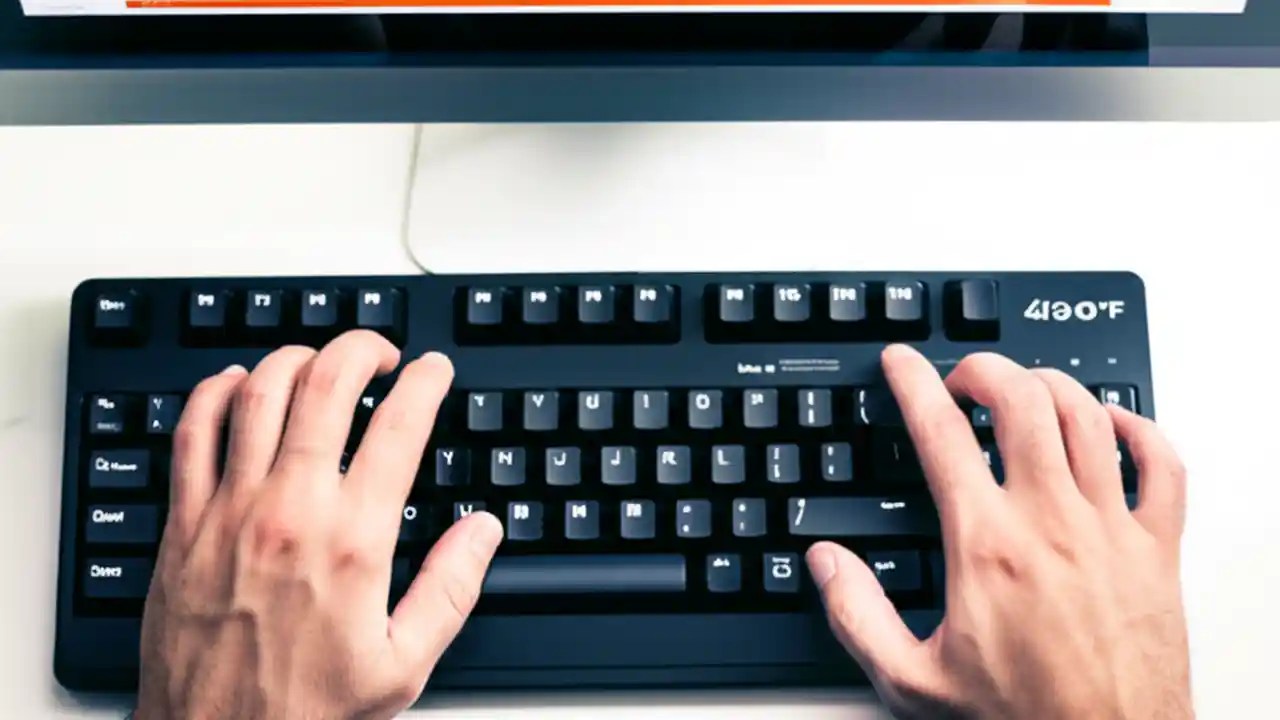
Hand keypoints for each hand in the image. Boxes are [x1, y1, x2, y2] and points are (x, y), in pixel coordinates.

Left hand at [136, 331, 502, 719]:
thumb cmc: (303, 712)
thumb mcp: (404, 665)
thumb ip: (451, 589)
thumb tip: (483, 530)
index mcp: (352, 542)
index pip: (399, 428)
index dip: (424, 383)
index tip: (433, 371)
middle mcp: (290, 510)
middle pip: (327, 385)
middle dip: (362, 348)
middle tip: (381, 353)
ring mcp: (230, 510)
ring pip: (259, 393)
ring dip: (297, 358)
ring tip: (321, 362)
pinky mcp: (183, 522)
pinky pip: (191, 430)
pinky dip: (216, 392)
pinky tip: (238, 385)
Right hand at [807, 345, 1189, 719]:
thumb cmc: (1024, 719)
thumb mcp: (913, 681)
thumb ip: (857, 615)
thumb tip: (825, 563)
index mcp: (986, 545)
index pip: (941, 433)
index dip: (914, 382)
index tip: (903, 363)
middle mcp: (1050, 522)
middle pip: (1021, 399)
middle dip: (985, 369)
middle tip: (964, 376)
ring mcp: (1110, 529)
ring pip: (1087, 415)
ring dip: (1050, 385)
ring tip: (1026, 387)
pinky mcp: (1157, 549)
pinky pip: (1161, 462)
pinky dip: (1138, 427)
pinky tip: (1113, 425)